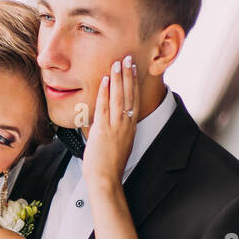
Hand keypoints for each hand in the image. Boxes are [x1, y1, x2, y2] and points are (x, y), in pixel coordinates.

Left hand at [81, 54, 138, 187]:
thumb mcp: (118, 146)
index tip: (133, 69)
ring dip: (119, 78)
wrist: (106, 179)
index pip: (134, 100)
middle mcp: (126, 125)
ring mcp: (115, 126)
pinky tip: (105, 80)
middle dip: (129, 75)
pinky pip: (104, 107)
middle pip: (130, 95)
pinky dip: (105, 92)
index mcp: (130, 128)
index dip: (134, 83)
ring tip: (118, 62)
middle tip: (128, 58)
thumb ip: (116, 133)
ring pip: (119, 97)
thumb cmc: (109, 167)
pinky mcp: (103, 130)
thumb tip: (109, 126)